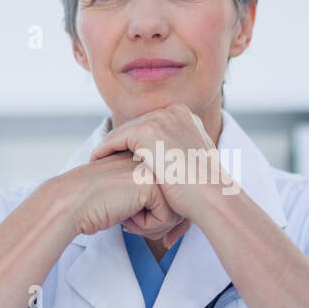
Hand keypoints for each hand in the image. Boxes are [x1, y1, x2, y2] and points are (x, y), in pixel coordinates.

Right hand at [58, 151, 192, 246]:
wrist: (72, 201)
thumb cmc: (96, 203)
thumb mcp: (131, 197)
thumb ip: (155, 200)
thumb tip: (181, 224)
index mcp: (151, 159)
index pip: (176, 194)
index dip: (167, 220)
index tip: (159, 234)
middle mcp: (156, 160)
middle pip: (180, 203)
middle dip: (162, 225)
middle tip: (135, 226)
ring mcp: (155, 168)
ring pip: (177, 212)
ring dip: (153, 227)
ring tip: (129, 220)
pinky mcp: (152, 183)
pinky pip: (167, 218)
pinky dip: (147, 227)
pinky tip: (127, 217)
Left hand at [87, 105, 234, 220]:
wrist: (211, 196)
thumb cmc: (206, 189)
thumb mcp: (196, 163)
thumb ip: (182, 154)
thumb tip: (175, 162)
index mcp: (186, 116)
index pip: (152, 124)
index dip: (136, 141)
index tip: (121, 156)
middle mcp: (174, 111)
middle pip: (137, 125)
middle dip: (122, 143)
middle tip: (104, 158)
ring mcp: (161, 118)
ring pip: (124, 131)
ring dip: (111, 146)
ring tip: (99, 161)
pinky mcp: (147, 129)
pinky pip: (115, 138)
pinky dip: (104, 149)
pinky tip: (96, 161)